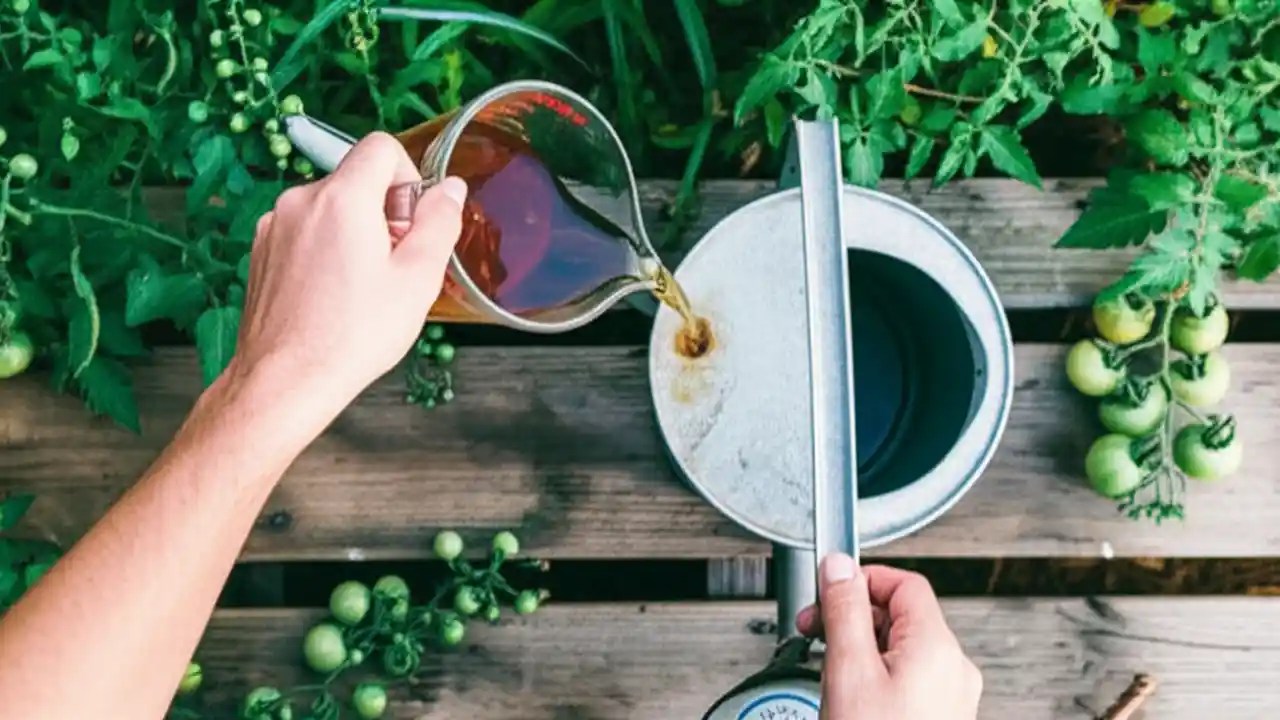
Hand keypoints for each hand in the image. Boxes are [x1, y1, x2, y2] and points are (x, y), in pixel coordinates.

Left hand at [229, 132, 465, 410]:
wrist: (285, 380)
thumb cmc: (353, 335)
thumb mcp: (417, 279)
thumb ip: (440, 222)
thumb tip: (451, 189)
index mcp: (342, 198)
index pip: (382, 147)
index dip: (407, 178)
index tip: (410, 224)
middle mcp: (301, 200)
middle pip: (356, 179)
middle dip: (383, 212)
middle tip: (393, 266)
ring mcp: (275, 225)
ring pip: (331, 207)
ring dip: (354, 232)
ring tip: (362, 287)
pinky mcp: (262, 250)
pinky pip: (306, 231)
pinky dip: (325, 250)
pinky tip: (333, 295)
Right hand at [796, 556, 981, 719]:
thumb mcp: (848, 672)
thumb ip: (843, 612)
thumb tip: (839, 568)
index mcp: (937, 647)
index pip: (904, 583)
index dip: (861, 580)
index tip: (827, 590)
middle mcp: (953, 669)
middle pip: (902, 615)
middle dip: (853, 616)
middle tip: (814, 629)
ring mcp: (951, 697)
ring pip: (902, 649)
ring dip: (861, 647)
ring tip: (828, 669)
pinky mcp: (941, 718)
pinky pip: (909, 679)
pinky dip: (876, 675)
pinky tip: (850, 695)